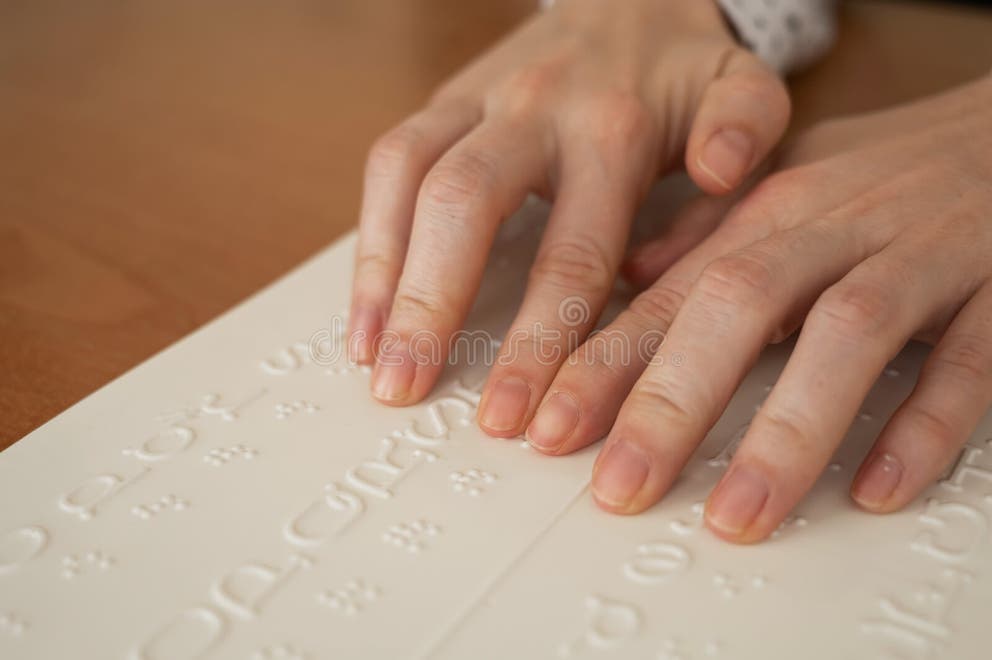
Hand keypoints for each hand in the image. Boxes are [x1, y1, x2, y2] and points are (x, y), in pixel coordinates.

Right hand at [349, 0, 789, 427]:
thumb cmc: (683, 69)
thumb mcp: (741, 84)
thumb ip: (744, 126)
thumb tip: (721, 173)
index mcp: (613, 127)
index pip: (572, 250)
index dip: (541, 340)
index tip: (521, 414)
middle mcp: (533, 109)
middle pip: (463, 205)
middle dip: (432, 306)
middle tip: (408, 391)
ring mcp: (477, 101)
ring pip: (407, 179)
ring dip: (382, 276)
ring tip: (373, 361)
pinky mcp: (442, 103)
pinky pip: (388, 163)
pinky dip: (370, 242)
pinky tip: (367, 310)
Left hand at [527, 75, 991, 541]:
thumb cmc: (889, 174)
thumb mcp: (785, 191)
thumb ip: (707, 239)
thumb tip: (627, 283)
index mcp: (770, 216)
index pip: (670, 297)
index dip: (604, 365)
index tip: (550, 430)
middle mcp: (834, 230)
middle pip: (738, 306)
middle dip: (672, 403)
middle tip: (620, 487)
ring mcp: (920, 256)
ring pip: (846, 333)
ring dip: (787, 430)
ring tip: (736, 513)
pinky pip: (968, 358)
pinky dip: (926, 423)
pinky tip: (879, 487)